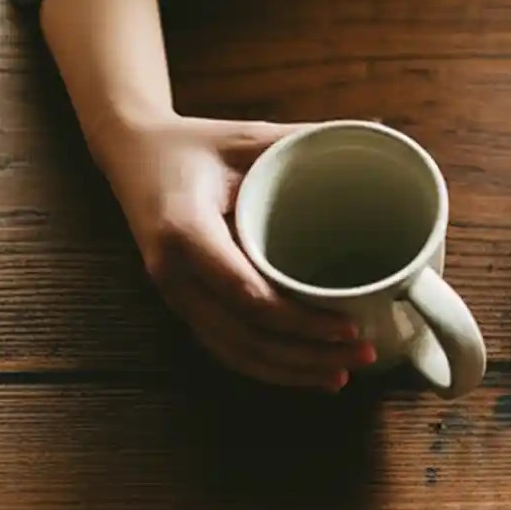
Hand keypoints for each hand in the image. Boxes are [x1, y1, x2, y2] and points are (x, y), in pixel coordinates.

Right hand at [91, 114, 374, 389]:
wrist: (131, 154)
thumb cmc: (194, 145)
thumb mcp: (246, 135)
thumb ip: (305, 141)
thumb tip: (379, 134)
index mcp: (185, 230)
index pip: (246, 294)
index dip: (299, 320)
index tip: (348, 326)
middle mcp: (172, 273)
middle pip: (244, 336)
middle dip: (305, 356)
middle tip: (361, 356)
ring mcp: (173, 295)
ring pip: (233, 353)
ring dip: (288, 372)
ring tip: (341, 375)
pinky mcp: (182, 305)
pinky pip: (224, 349)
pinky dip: (265, 367)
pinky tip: (304, 373)